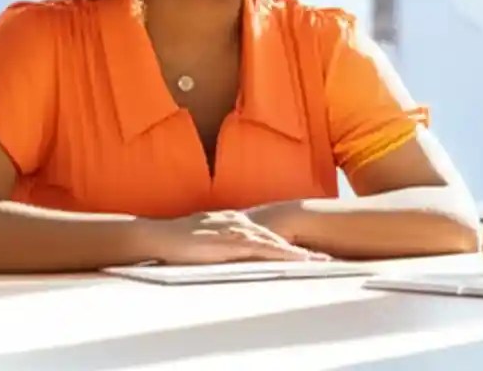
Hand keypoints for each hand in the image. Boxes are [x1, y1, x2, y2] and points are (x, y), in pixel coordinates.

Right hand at [148, 210, 327, 264]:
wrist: (158, 236)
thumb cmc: (179, 241)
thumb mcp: (208, 241)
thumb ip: (225, 244)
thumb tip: (239, 253)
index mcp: (236, 222)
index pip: (271, 232)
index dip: (291, 242)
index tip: (311, 251)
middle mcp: (239, 221)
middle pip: (278, 234)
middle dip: (301, 246)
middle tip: (325, 256)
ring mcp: (234, 229)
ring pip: (273, 240)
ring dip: (295, 251)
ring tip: (316, 260)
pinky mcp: (227, 240)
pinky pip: (258, 247)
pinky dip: (278, 252)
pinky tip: (291, 258)